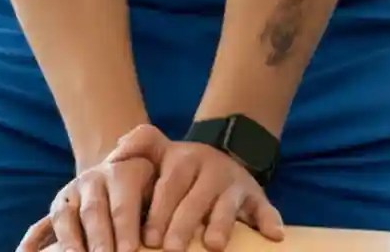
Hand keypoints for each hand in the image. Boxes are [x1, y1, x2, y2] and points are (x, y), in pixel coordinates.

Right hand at [19, 155, 156, 251]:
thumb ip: (168, 196)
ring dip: (73, 243)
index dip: (126, 226)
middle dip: (100, 240)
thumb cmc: (152, 191)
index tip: (132, 249)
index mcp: (126, 171)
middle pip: (95, 212)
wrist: (122, 172)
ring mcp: (74, 190)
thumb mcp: (164, 183)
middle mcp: (96, 178)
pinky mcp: (59, 205)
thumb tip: (172, 229)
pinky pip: (45, 224)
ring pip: (68, 217)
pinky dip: (38, 242)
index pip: (124, 200)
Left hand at [107, 125, 283, 251]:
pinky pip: (265, 206)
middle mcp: (210, 168)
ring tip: (214, 245)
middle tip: (171, 249)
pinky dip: (270, 219)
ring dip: (222, 225)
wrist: (220, 155)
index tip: (148, 238)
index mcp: (183, 160)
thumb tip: (115, 153)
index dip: (158, 211)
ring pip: (227, 205)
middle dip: (183, 224)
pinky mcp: (255, 195)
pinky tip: (273, 234)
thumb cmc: (180, 168)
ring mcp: (234, 182)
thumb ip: (138, 149)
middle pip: (195, 198)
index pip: (169, 185)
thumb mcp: (160, 153)